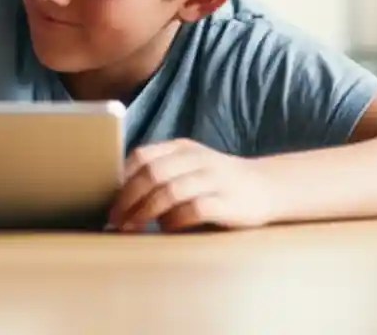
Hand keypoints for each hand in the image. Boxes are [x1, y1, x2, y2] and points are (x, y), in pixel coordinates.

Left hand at [107, 139, 274, 232]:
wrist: (267, 186)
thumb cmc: (216, 182)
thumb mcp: (188, 167)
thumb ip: (160, 174)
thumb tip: (119, 199)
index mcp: (181, 148)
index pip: (143, 156)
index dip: (121, 178)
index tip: (108, 200)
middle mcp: (197, 159)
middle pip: (152, 173)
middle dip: (128, 198)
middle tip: (116, 219)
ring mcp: (214, 179)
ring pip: (170, 190)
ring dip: (145, 212)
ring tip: (132, 227)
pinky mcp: (228, 203)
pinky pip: (194, 210)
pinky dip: (175, 220)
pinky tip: (166, 228)